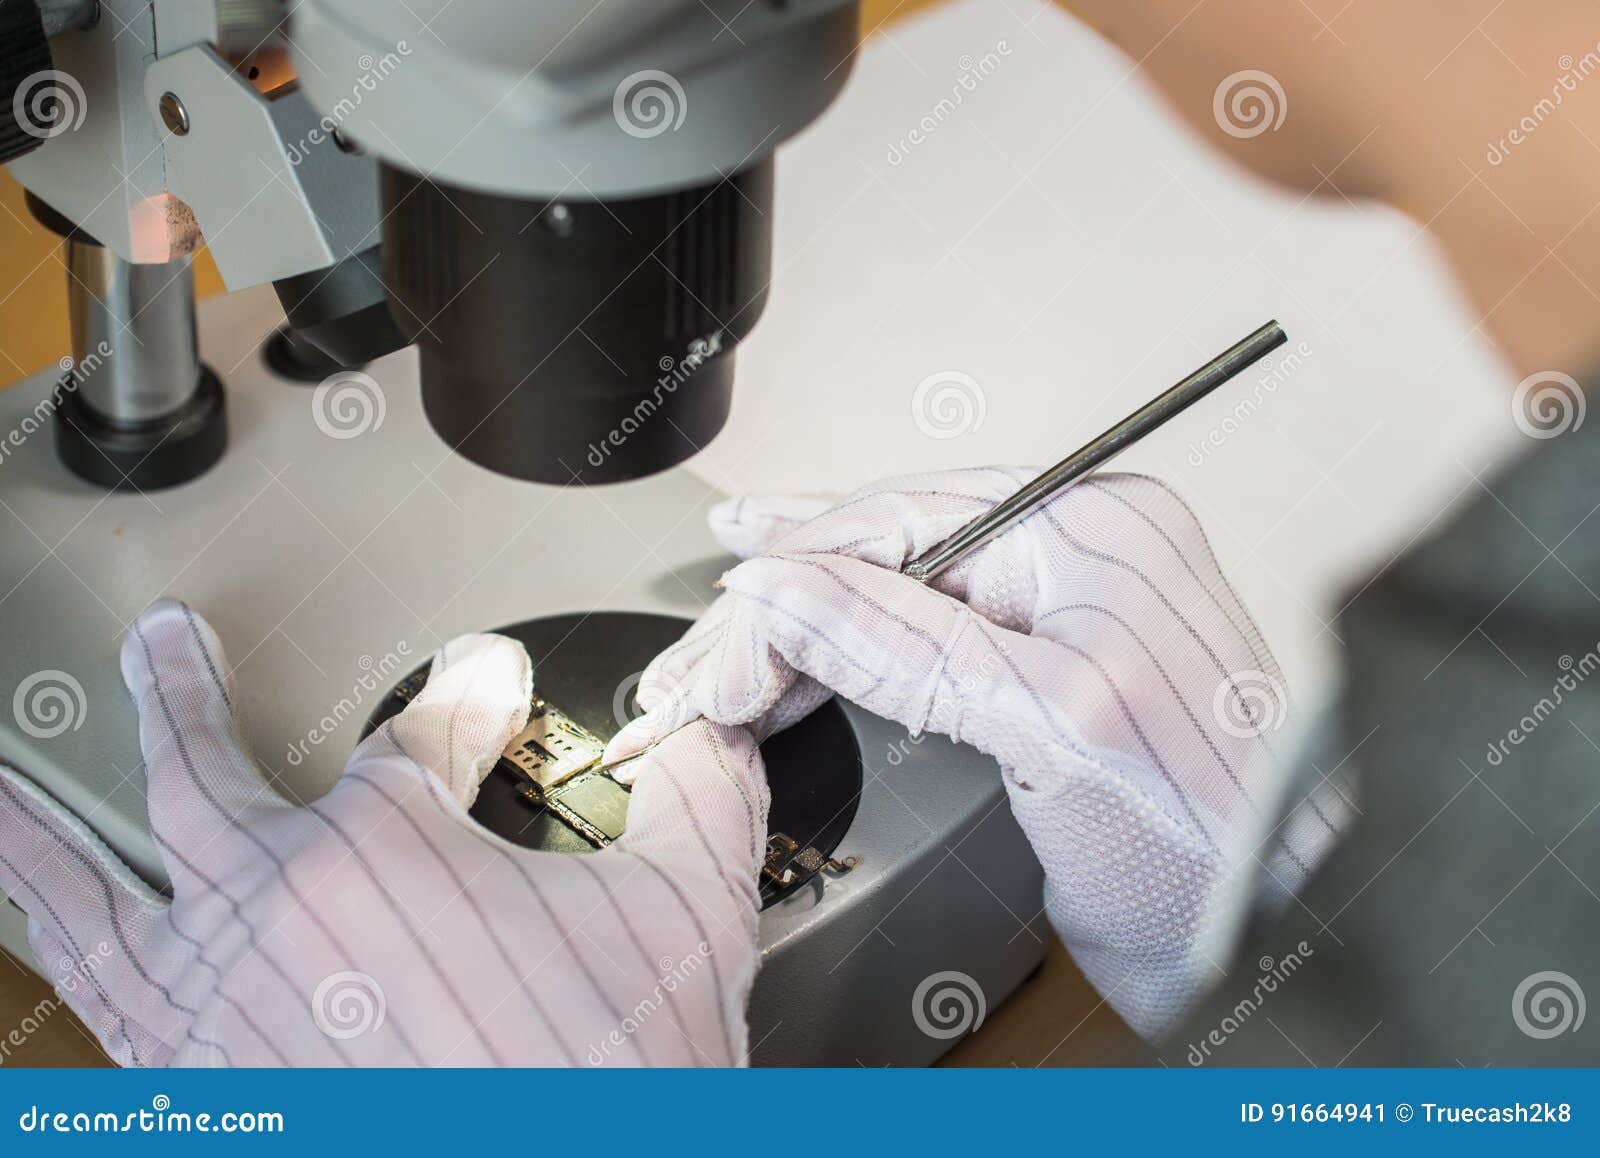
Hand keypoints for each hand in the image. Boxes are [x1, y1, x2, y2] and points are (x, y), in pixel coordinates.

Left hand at [0, 600, 765, 1065]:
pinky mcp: (193, 1098)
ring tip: (4, 788)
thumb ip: (702, 796)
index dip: (462, 705)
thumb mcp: (684, 918)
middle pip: (199, 770)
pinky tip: (60, 954)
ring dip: (40, 829)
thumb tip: (721, 730)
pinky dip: (66, 965)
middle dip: (183, 692)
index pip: (416, 741)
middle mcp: (271, 913)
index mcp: (383, 850)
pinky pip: (100, 1011)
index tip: (478, 690)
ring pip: (91, 895)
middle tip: (166, 645)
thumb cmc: (606, 1086)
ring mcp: (211, 1010)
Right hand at [607, 467, 1351, 1036]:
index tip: (725, 633)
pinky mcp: (1048, 675)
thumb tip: (785, 589)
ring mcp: (1065, 613)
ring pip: (900, 595)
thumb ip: (907, 646)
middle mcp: (1079, 555)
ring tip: (726, 661)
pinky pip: (927, 641)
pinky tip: (806, 664)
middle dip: (786, 603)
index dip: (797, 574)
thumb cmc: (1213, 837)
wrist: (1271, 934)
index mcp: (1096, 529)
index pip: (903, 520)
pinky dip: (853, 660)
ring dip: (806, 631)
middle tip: (701, 660)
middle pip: (892, 551)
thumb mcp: (1050, 725)